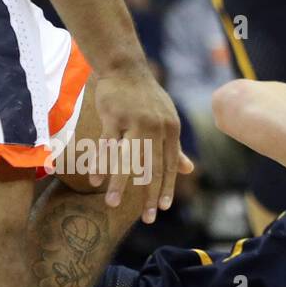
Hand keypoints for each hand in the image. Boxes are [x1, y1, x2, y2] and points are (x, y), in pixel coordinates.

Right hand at [92, 69, 193, 222]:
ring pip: (128, 159)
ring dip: (121, 184)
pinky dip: (101, 164)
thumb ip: (176, 148)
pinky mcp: (113, 115)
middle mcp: (156, 127)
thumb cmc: (147, 99)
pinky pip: (106, 145)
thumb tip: (189, 170)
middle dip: (149, 194)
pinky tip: (96, 180)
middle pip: (152, 167)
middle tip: (147, 218)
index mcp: (171, 130)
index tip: (162, 208)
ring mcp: (134, 121)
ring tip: (114, 204)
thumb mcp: (167, 121)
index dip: (166, 187)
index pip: (170, 165)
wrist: (125, 68)